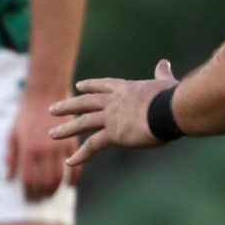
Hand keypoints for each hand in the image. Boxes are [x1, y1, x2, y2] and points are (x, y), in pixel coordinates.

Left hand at [8, 93, 79, 200]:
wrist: (45, 94)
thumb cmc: (25, 114)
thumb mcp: (12, 134)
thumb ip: (11, 157)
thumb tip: (9, 178)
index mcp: (27, 149)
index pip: (28, 179)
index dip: (28, 192)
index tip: (27, 199)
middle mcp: (44, 151)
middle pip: (44, 182)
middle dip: (41, 194)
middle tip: (39, 200)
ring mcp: (59, 147)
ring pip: (59, 176)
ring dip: (55, 189)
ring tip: (51, 195)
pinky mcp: (72, 142)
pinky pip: (75, 165)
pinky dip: (73, 178)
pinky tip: (68, 185)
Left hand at [49, 59, 178, 167]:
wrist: (171, 109)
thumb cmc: (173, 97)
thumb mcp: (165, 82)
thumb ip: (161, 73)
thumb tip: (164, 62)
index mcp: (126, 89)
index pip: (104, 85)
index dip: (90, 86)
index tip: (78, 86)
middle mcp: (114, 101)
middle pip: (86, 102)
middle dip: (68, 106)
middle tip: (52, 109)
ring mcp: (111, 117)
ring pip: (83, 122)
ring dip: (66, 129)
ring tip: (51, 134)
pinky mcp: (113, 133)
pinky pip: (92, 145)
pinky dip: (80, 154)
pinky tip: (69, 161)